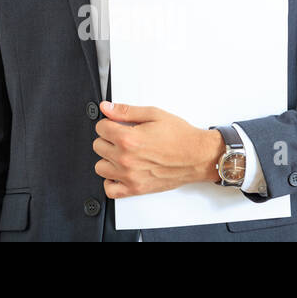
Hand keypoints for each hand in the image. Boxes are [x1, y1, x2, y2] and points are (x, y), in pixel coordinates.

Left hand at [92, 101, 224, 198]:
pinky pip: (110, 190)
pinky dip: (111, 181)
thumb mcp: (154, 115)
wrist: (198, 156)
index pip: (100, 128)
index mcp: (129, 139)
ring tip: (121, 154)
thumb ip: (126, 111)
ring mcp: (129, 176)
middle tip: (122, 137)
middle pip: (98, 146)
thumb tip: (106, 108)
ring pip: (100, 167)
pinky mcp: (136, 189)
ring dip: (107, 159)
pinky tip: (119, 172)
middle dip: (108, 139)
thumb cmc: (180, 136)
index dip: (108, 123)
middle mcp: (126, 159)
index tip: (116, 124)